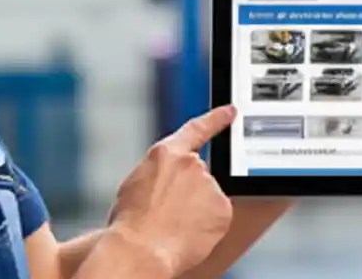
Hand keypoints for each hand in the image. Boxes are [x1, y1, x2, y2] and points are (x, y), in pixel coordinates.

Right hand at [107, 105, 236, 277]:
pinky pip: (217, 217)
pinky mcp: (222, 208)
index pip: (197, 129)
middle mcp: (192, 164)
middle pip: (199, 176)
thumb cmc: (130, 224)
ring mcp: (210, 185)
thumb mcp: (136, 186)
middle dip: (189, 193)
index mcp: (166, 154)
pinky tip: (187, 236)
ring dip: (196, 211)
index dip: (216, 119)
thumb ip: (159, 175)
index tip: (231, 111)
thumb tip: (169, 184)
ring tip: (173, 228)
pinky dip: (206, 227)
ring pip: (207, 199)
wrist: (140, 250)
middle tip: (170, 215)